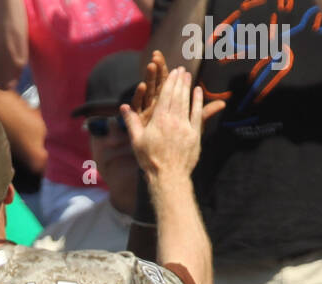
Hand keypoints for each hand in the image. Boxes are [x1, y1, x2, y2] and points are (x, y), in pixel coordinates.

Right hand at [121, 61, 215, 180]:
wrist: (168, 177)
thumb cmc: (150, 160)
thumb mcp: (137, 141)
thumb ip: (131, 122)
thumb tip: (122, 107)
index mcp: (158, 120)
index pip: (165, 95)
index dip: (170, 81)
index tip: (173, 71)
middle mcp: (173, 120)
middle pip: (177, 95)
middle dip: (179, 80)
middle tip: (181, 69)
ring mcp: (185, 126)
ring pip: (187, 101)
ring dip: (188, 87)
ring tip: (188, 76)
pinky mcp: (194, 134)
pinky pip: (197, 113)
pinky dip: (198, 101)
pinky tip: (198, 92)